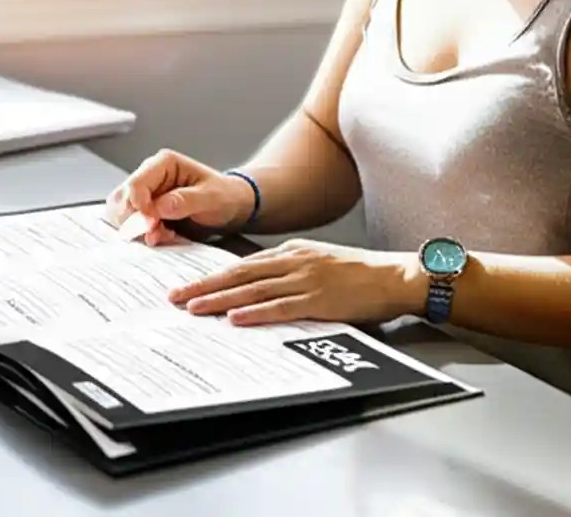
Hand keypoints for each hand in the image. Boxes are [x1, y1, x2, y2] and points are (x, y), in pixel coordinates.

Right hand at [104, 149, 255, 245]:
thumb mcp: (212, 197)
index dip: (140, 208)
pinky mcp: (145, 209)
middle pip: (122, 199)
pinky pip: (131, 224)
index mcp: (164, 163)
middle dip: (136, 221)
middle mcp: (149, 175)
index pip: (136, 184)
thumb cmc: (223, 195)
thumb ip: (186, 200)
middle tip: (158, 233)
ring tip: (163, 234)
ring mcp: (145, 193)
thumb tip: (160, 207)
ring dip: (138, 230)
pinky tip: (162, 236)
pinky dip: (143, 234)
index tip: (153, 225)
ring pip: (121, 213)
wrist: (230, 205)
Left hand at [169, 239, 426, 326]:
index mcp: (292, 252)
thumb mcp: (319, 261)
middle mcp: (294, 261)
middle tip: (176, 297)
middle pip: (238, 274)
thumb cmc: (361, 274)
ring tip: (193, 308)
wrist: (394, 276)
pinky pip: (280, 308)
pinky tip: (235, 318)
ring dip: (219, 300)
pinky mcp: (319, 300)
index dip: (214, 275)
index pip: (243, 264)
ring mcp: (305, 280)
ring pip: (252, 290)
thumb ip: (289, 270)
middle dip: (204, 286)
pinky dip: (254, 313)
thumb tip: (259, 286)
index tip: (190, 284)